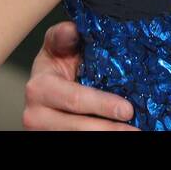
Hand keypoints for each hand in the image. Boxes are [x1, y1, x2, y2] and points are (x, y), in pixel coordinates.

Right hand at [21, 21, 138, 129]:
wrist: (44, 85)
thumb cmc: (57, 62)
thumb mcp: (58, 45)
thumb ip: (63, 36)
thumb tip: (71, 29)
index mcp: (39, 88)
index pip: (75, 98)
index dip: (102, 105)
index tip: (127, 110)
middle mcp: (35, 114)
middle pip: (78, 125)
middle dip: (110, 128)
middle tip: (135, 128)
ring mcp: (42, 130)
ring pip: (79, 136)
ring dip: (108, 135)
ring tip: (133, 133)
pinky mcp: (52, 137)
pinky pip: (76, 139)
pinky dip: (101, 136)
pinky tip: (119, 132)